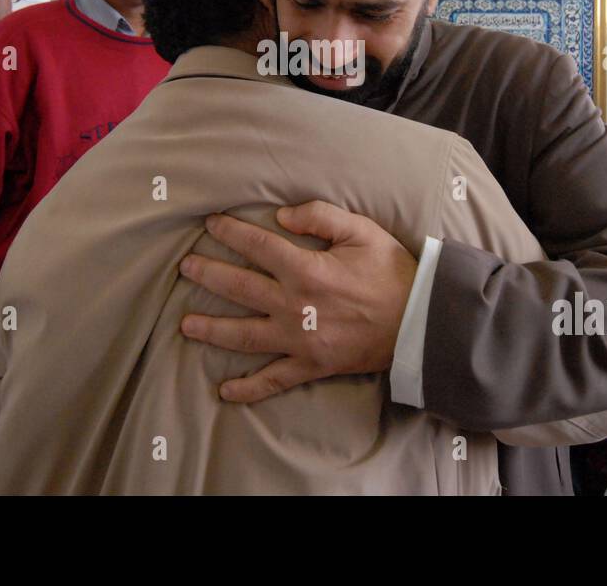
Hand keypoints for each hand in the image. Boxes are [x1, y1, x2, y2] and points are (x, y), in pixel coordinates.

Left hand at [179, 200, 416, 402]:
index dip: (231, 233)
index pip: (258, 247)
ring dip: (212, 330)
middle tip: (186, 268)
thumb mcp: (362, 231)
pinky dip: (249, 389)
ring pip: (245, 335)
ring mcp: (300, 340)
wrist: (421, 322)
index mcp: (306, 269)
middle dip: (208, 276)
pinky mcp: (311, 365)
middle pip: (239, 288)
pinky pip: (274, 380)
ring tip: (185, 326)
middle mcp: (295, 305)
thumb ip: (320, 216)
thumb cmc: (392, 272)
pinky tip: (225, 390)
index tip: (210, 225)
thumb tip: (281, 216)